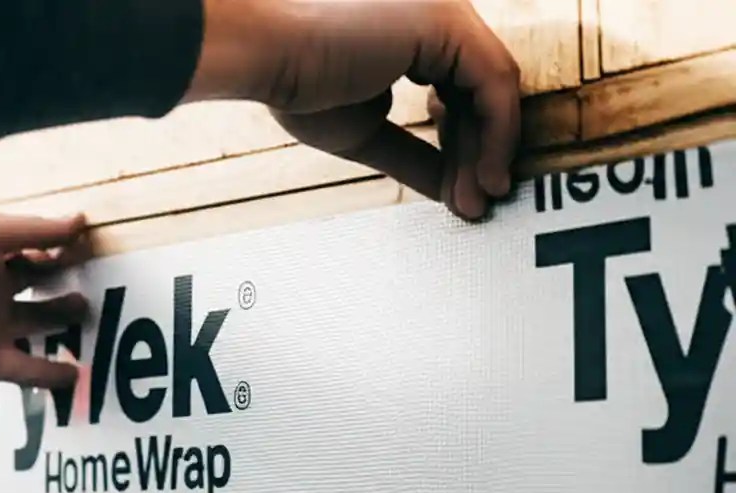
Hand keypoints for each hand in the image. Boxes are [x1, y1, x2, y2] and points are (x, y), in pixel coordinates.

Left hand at [0, 210, 92, 387]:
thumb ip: (34, 230)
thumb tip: (79, 221)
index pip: (37, 255)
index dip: (62, 251)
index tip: (90, 248)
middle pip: (41, 291)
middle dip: (67, 289)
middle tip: (94, 286)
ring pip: (39, 329)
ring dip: (65, 325)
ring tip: (89, 316)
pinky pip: (26, 370)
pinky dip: (50, 374)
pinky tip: (75, 374)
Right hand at [185, 0, 521, 220]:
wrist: (264, 54)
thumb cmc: (293, 80)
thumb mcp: (366, 131)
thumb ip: (413, 154)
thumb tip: (448, 187)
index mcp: (411, 30)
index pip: (457, 90)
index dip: (462, 144)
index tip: (460, 188)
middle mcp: (434, 12)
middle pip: (477, 93)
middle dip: (477, 155)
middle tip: (473, 203)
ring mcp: (444, 10)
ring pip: (491, 91)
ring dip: (487, 153)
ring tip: (475, 202)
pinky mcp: (448, 20)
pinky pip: (494, 83)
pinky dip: (497, 135)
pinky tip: (484, 176)